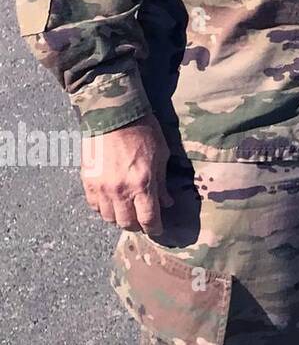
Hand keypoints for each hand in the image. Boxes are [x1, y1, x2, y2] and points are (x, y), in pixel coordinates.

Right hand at [80, 114, 172, 235]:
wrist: (114, 115)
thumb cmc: (144, 131)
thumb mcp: (161, 155)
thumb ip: (162, 182)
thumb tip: (166, 203)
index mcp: (142, 184)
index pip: (148, 219)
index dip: (154, 228)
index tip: (158, 230)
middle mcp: (120, 190)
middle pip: (127, 223)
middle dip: (137, 226)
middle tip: (143, 222)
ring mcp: (101, 188)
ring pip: (108, 218)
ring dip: (119, 219)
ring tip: (127, 214)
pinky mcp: (87, 182)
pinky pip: (94, 206)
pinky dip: (103, 210)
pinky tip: (111, 204)